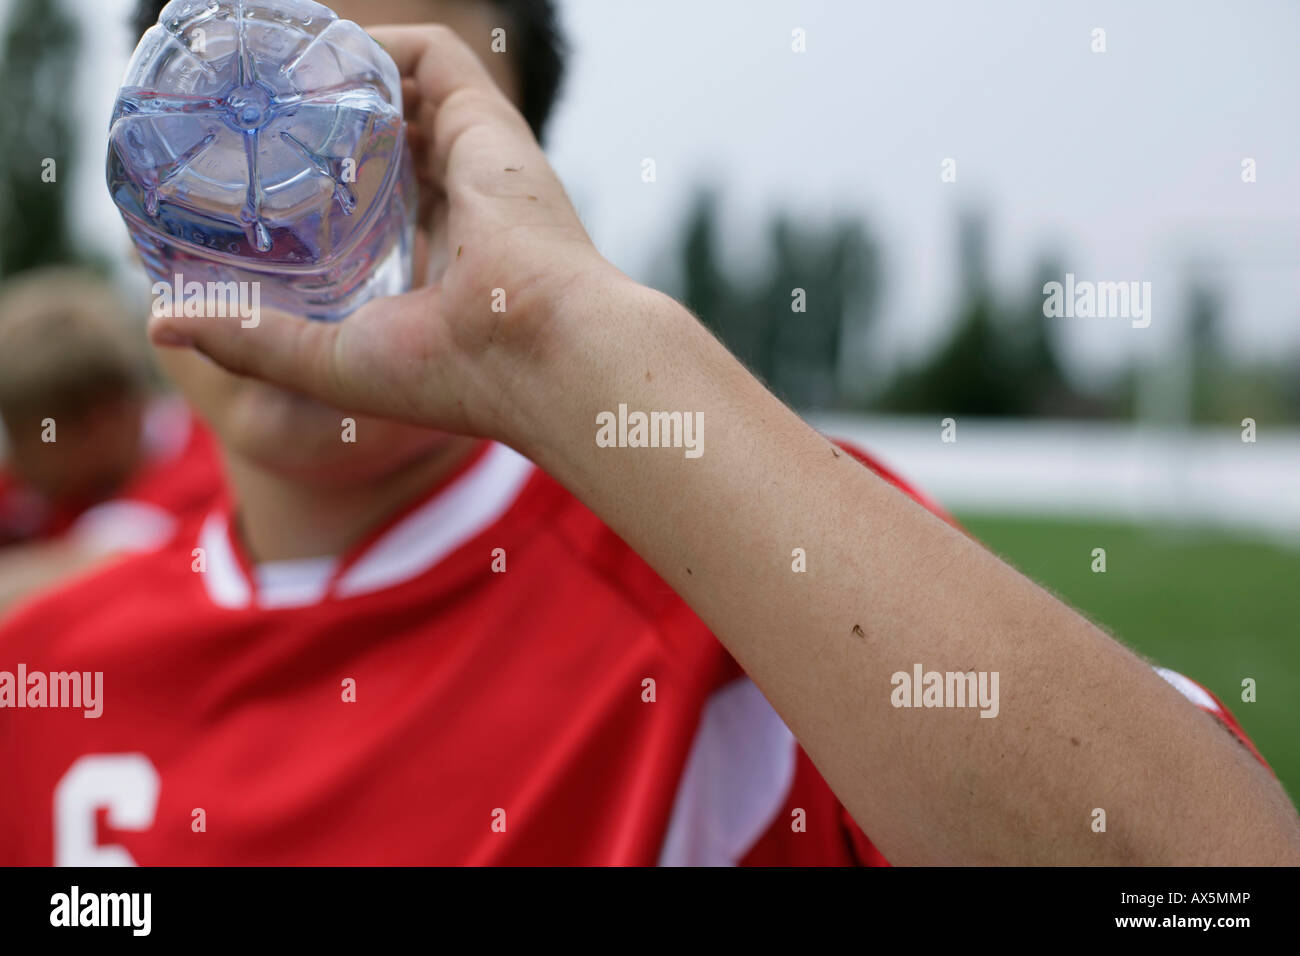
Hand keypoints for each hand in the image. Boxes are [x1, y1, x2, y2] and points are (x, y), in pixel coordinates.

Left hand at [148, 24, 619, 444]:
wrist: (545, 352)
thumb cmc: (456, 374)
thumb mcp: (331, 361)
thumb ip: (253, 338)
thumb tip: (160, 325)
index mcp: (442, 262)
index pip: (383, 206)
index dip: (326, 186)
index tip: (266, 176)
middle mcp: (463, 202)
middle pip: (390, 142)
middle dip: (330, 123)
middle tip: (260, 115)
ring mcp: (477, 157)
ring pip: (406, 91)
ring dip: (345, 75)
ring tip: (278, 71)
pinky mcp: (485, 120)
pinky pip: (428, 54)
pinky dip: (375, 43)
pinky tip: (317, 53)